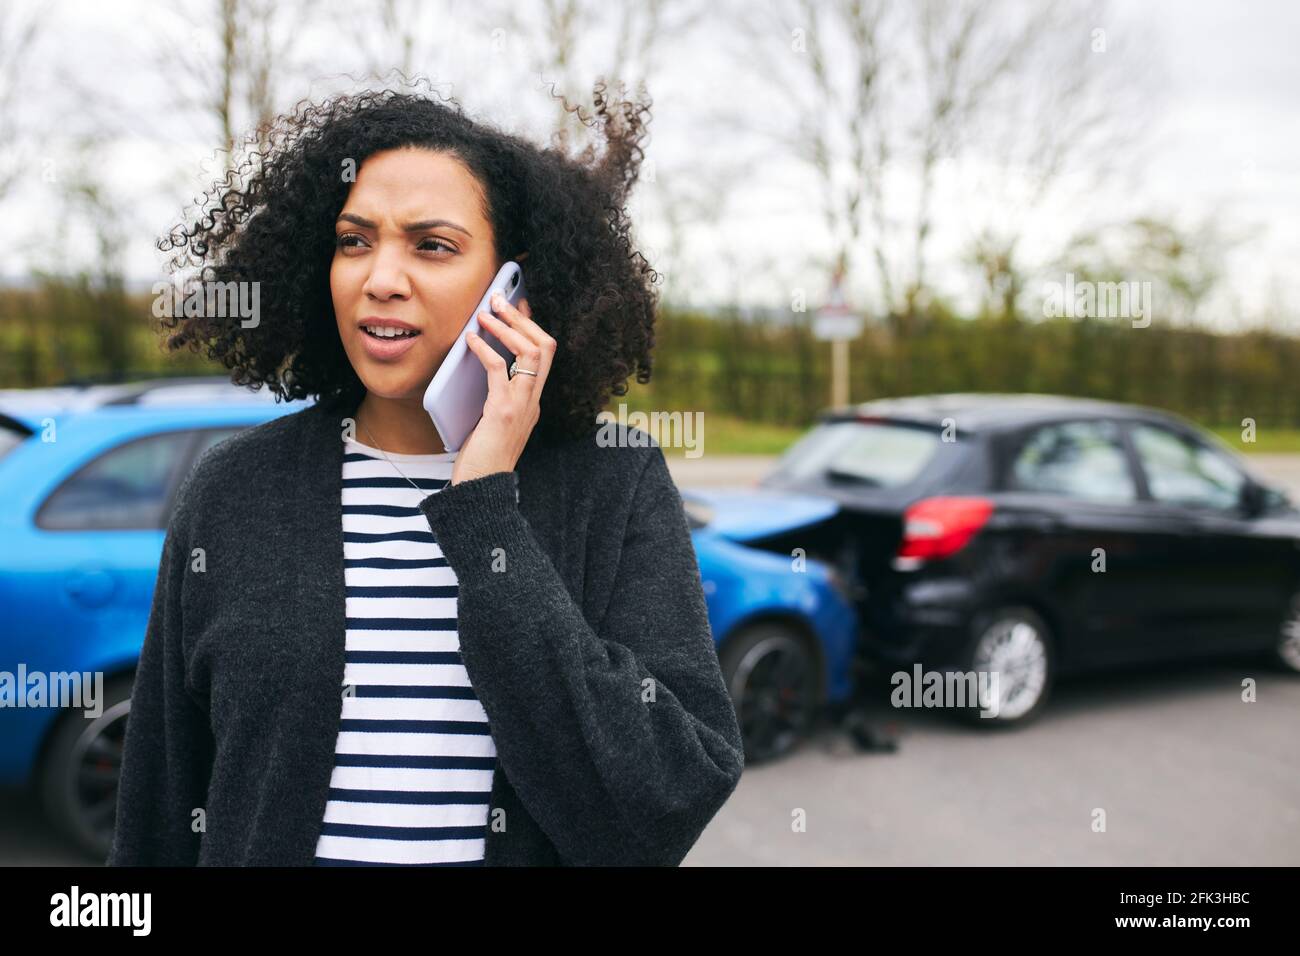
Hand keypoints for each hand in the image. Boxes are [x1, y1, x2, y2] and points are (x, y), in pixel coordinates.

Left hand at [453, 292, 555, 484]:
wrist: (481, 490)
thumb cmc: (480, 459)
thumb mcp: (491, 422)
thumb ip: (493, 397)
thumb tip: (478, 367)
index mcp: (532, 402)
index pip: (544, 355)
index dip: (533, 326)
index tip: (519, 303)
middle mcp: (533, 401)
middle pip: (545, 346)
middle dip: (522, 318)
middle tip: (501, 297)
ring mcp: (522, 407)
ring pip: (530, 353)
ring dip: (507, 328)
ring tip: (487, 312)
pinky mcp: (504, 413)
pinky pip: (500, 371)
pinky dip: (485, 350)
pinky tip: (470, 340)